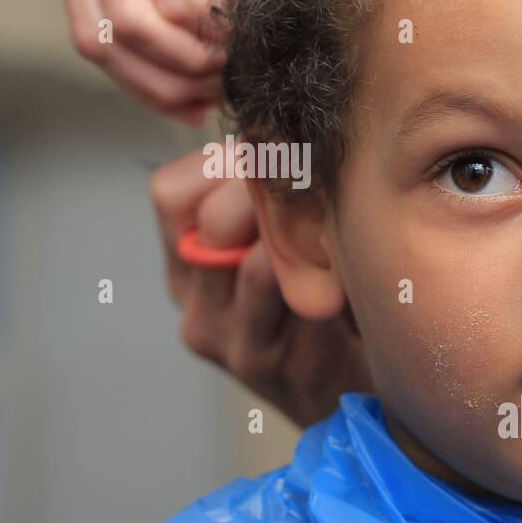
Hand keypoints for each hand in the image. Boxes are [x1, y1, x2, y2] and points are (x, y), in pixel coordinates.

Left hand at [36, 0, 354, 124]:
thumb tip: (188, 70)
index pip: (86, 26)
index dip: (136, 81)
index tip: (184, 102)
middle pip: (95, 37)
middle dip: (155, 83)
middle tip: (206, 98)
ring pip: (126, 24)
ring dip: (182, 60)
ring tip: (224, 66)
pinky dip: (199, 26)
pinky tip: (226, 28)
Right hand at [151, 147, 371, 427]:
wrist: (352, 394)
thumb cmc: (317, 305)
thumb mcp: (278, 243)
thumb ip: (265, 194)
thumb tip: (278, 127)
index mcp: (185, 267)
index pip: (170, 192)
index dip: (221, 164)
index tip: (270, 160)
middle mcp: (196, 306)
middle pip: (210, 220)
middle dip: (269, 192)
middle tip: (317, 182)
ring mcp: (231, 342)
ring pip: (254, 261)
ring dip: (302, 235)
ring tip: (335, 222)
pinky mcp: (275, 366)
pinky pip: (301, 302)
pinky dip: (326, 274)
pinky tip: (347, 268)